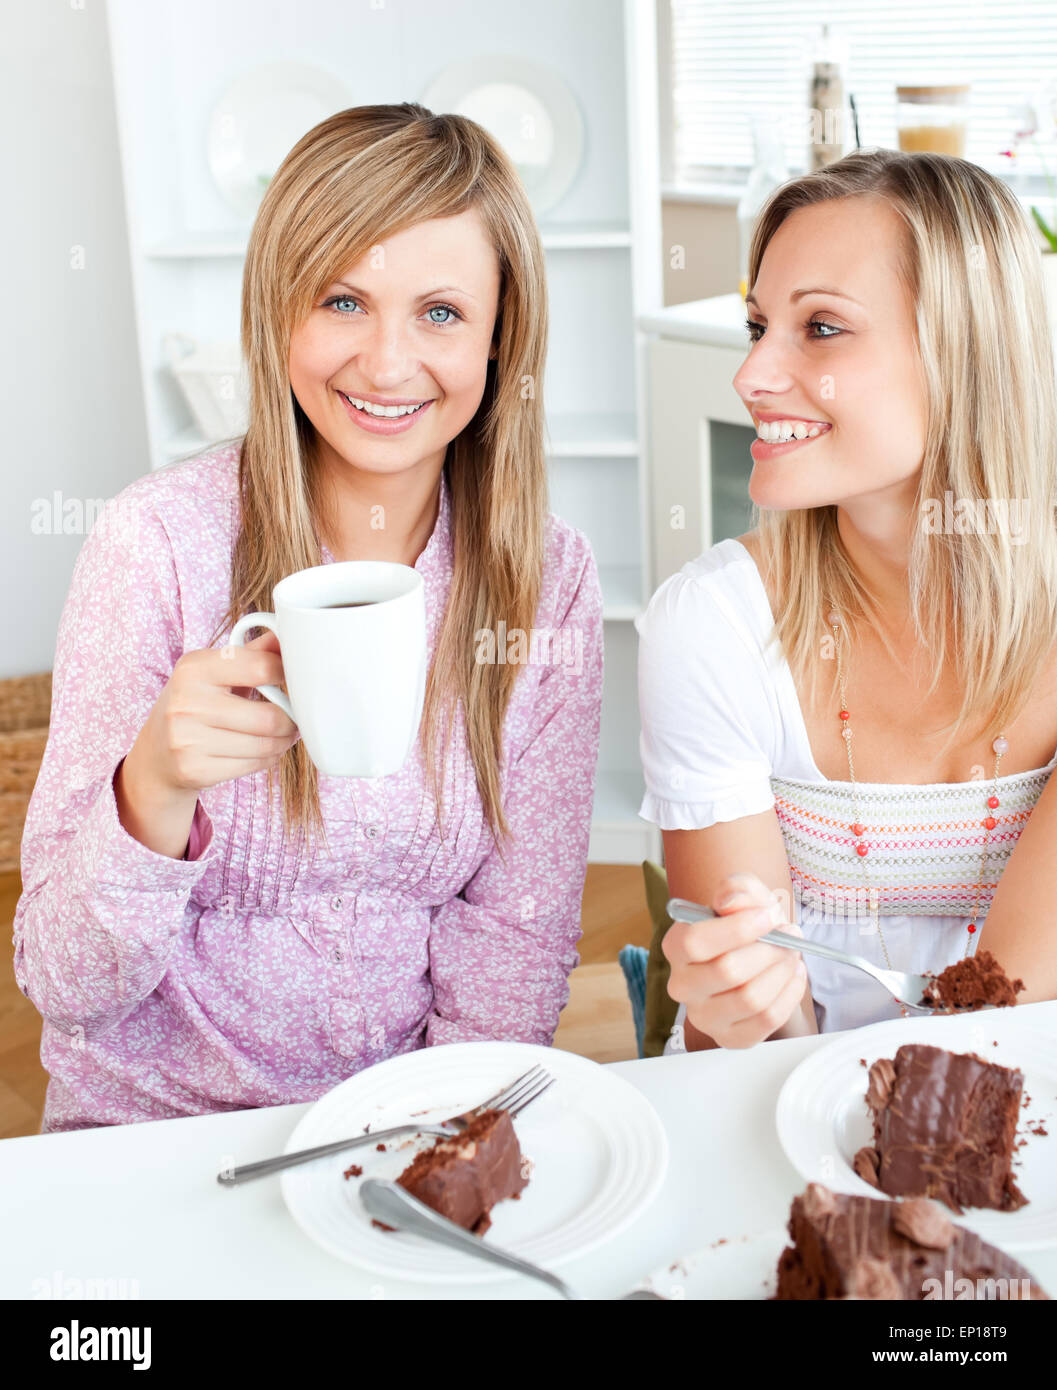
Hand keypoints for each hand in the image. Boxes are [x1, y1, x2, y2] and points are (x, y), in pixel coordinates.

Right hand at [126, 630, 300, 796]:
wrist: (157, 753)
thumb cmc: (196, 704)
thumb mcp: (214, 671)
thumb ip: (252, 653)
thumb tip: (287, 635)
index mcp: (194, 668)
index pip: (260, 667)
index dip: (286, 675)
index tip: (291, 680)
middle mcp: (187, 702)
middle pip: (269, 717)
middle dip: (290, 721)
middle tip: (293, 718)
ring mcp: (187, 739)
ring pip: (265, 745)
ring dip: (283, 742)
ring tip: (281, 735)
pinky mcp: (194, 769)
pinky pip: (254, 765)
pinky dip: (269, 759)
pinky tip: (264, 751)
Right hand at [663, 871, 807, 1048]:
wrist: (760, 961)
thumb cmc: (748, 928)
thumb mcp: (745, 897)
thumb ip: (737, 890)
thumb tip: (729, 904)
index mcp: (676, 947)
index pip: (694, 942)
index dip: (737, 929)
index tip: (768, 916)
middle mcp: (683, 985)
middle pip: (727, 972)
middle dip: (769, 950)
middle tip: (790, 936)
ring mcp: (704, 1016)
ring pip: (750, 999)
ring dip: (782, 972)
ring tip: (793, 954)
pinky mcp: (730, 1038)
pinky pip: (766, 1021)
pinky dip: (789, 995)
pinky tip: (793, 976)